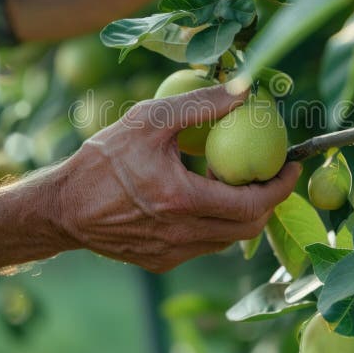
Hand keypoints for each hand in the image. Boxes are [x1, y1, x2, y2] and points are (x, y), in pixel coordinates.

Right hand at [52, 85, 301, 272]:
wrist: (63, 207)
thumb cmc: (103, 159)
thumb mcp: (149, 120)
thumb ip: (200, 105)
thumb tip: (244, 90)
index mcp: (183, 201)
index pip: (254, 203)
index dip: (281, 187)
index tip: (291, 167)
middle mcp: (182, 235)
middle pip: (248, 228)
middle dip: (266, 201)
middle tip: (267, 174)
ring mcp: (172, 254)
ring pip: (227, 240)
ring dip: (239, 213)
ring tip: (229, 182)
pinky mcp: (160, 262)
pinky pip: (202, 246)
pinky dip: (213, 224)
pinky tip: (197, 199)